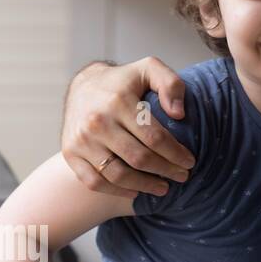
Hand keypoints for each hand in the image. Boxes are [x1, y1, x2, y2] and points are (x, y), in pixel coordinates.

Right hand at [60, 57, 194, 198]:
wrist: (83, 86)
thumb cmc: (124, 81)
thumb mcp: (149, 69)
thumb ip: (170, 84)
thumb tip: (179, 114)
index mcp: (118, 102)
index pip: (154, 137)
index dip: (176, 153)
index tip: (190, 161)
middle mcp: (96, 122)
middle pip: (138, 158)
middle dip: (166, 170)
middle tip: (183, 175)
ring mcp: (81, 140)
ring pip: (117, 174)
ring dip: (145, 185)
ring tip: (164, 188)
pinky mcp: (70, 153)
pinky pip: (94, 181)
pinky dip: (117, 192)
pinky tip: (136, 192)